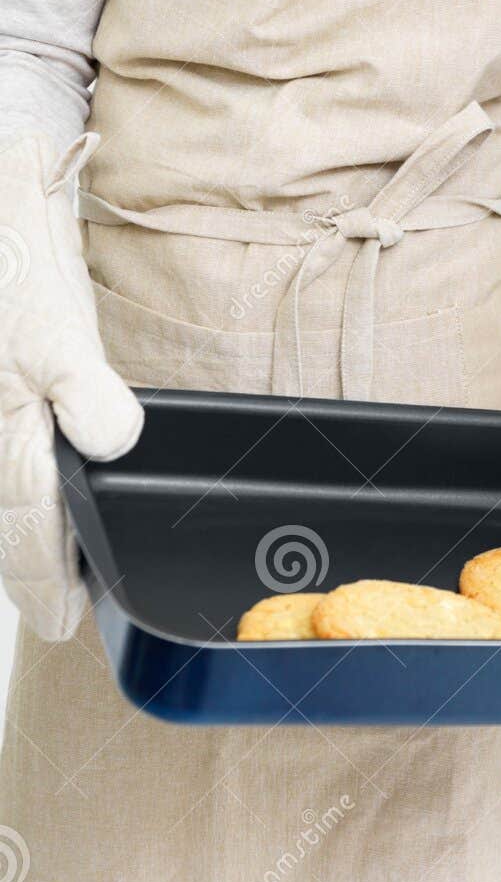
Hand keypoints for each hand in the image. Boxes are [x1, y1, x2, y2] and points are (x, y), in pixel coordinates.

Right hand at [0, 129, 144, 639]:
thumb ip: (83, 393)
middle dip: (27, 569)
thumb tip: (110, 444)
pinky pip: (2, 460)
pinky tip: (25, 497)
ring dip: (15, 533)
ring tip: (42, 574)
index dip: (45, 578)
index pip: (26, 521)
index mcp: (3, 422)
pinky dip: (12, 492)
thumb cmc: (15, 261)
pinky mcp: (2, 388)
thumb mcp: (57, 324)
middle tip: (56, 613)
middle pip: (2, 518)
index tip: (67, 620)